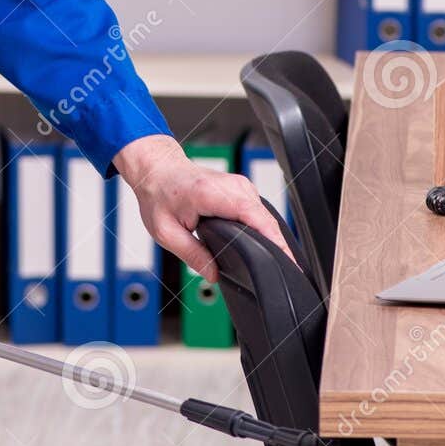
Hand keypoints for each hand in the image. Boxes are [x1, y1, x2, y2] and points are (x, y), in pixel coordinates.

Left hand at [115, 133, 295, 281]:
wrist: (157, 169)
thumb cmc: (158, 195)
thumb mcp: (166, 232)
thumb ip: (192, 255)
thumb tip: (214, 275)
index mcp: (212, 194)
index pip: (255, 218)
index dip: (274, 242)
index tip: (287, 261)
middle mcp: (232, 186)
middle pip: (266, 220)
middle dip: (276, 246)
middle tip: (280, 275)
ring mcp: (241, 185)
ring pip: (266, 217)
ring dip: (270, 238)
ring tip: (273, 263)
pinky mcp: (243, 189)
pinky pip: (260, 212)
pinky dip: (263, 229)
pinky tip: (261, 246)